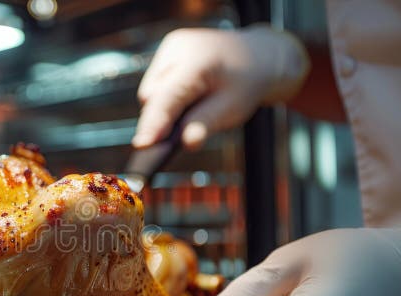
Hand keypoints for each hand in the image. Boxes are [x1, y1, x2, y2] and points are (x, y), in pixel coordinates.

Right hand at [133, 25, 309, 149]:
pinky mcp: (168, 48)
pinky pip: (156, 82)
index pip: (168, 96)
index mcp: (199, 60)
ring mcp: (172, 45)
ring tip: (192, 105)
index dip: (154, 122)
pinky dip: (167, 94)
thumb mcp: (232, 109)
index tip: (142, 145)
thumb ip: (205, 125)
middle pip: (153, 95)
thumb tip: (186, 143)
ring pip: (151, 90)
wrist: (258, 56)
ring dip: (165, 106)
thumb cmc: (245, 83)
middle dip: (162, 117)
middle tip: (185, 128)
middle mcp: (180, 47)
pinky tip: (188, 94)